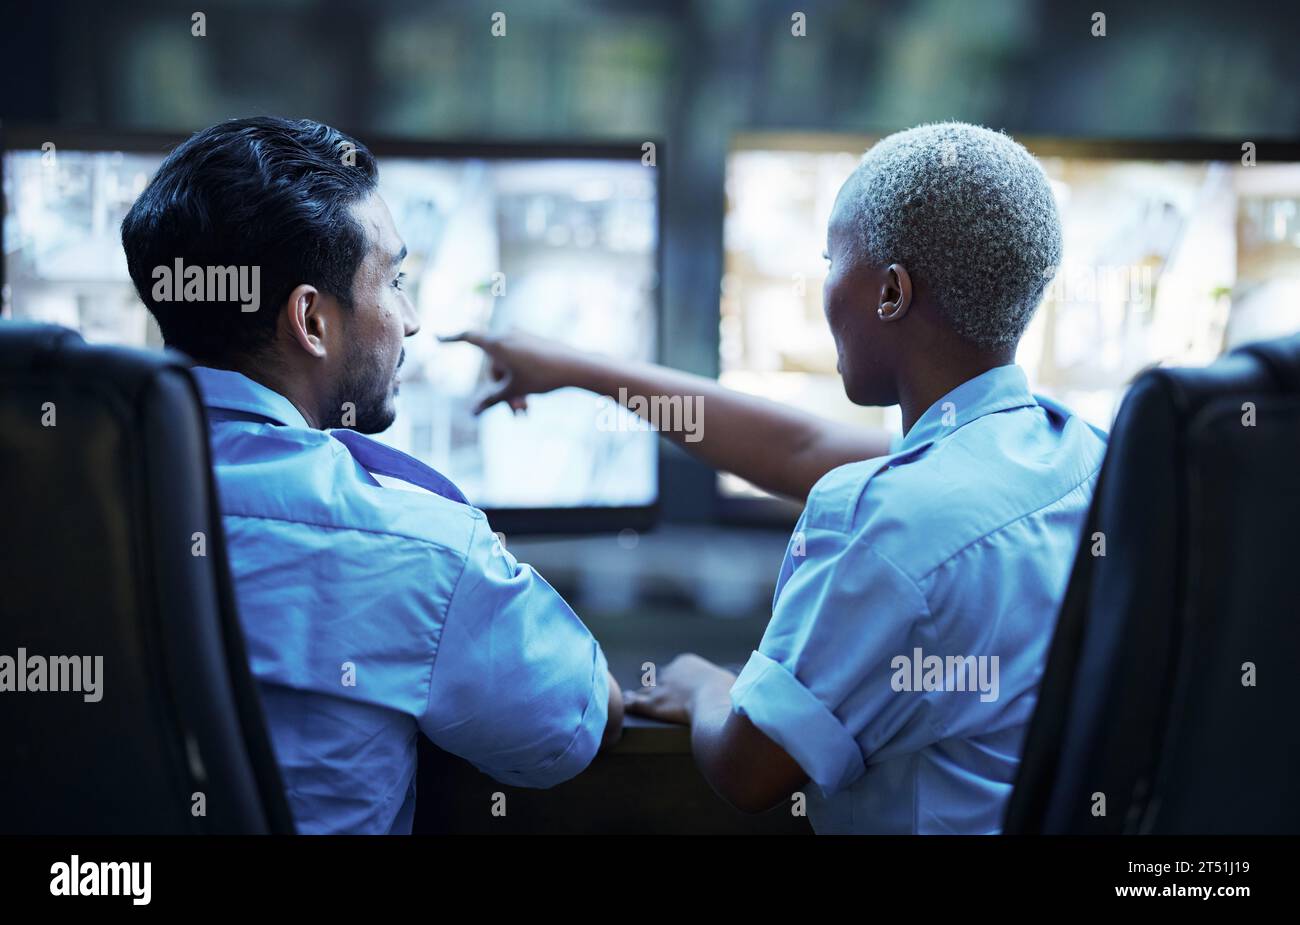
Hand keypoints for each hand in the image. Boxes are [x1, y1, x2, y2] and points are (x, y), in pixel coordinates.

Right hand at [439, 329, 588, 413]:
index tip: (437, 338)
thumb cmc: (542, 377)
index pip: (467, 338)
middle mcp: (507, 336)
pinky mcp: (534, 343)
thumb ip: (490, 401)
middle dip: (500, 390)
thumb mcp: (513, 391)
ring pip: (507, 368)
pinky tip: (530, 401)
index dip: (450, 340)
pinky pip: (519, 363)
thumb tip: (472, 412)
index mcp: (497, 343)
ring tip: (525, 411)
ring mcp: (521, 338)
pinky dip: (521, 381)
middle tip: (516, 412)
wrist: (576, 366)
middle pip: (493, 367)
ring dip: (513, 390)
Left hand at [623, 654, 736, 725]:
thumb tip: (736, 689)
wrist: (713, 699)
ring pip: (644, 690)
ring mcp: (659, 688)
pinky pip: (635, 703)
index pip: (677, 670)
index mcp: (686, 663)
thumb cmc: (727, 692)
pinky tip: (623, 704)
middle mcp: (670, 672)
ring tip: (631, 695)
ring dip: (639, 694)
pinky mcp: (652, 704)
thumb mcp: (730, 683)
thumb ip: (725, 684)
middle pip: (658, 678)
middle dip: (654, 684)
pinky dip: (629, 703)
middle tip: (651, 689)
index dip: (675, 679)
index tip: (675, 685)